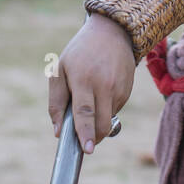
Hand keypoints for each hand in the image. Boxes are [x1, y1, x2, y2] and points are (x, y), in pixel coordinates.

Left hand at [48, 13, 136, 152]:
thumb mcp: (60, 70)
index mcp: (84, 79)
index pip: (85, 112)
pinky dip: (105, 110)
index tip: (87, 150)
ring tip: (89, 100)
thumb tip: (58, 131)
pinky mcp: (127, 90)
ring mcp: (119, 88)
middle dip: (94, 138)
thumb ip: (56, 101)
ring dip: (97, 121)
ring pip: (108, 118)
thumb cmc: (80, 53)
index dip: (85, 133)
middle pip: (101, 122)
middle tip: (86, 144)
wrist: (113, 33)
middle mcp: (105, 85)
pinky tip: (101, 93)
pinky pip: (115, 110)